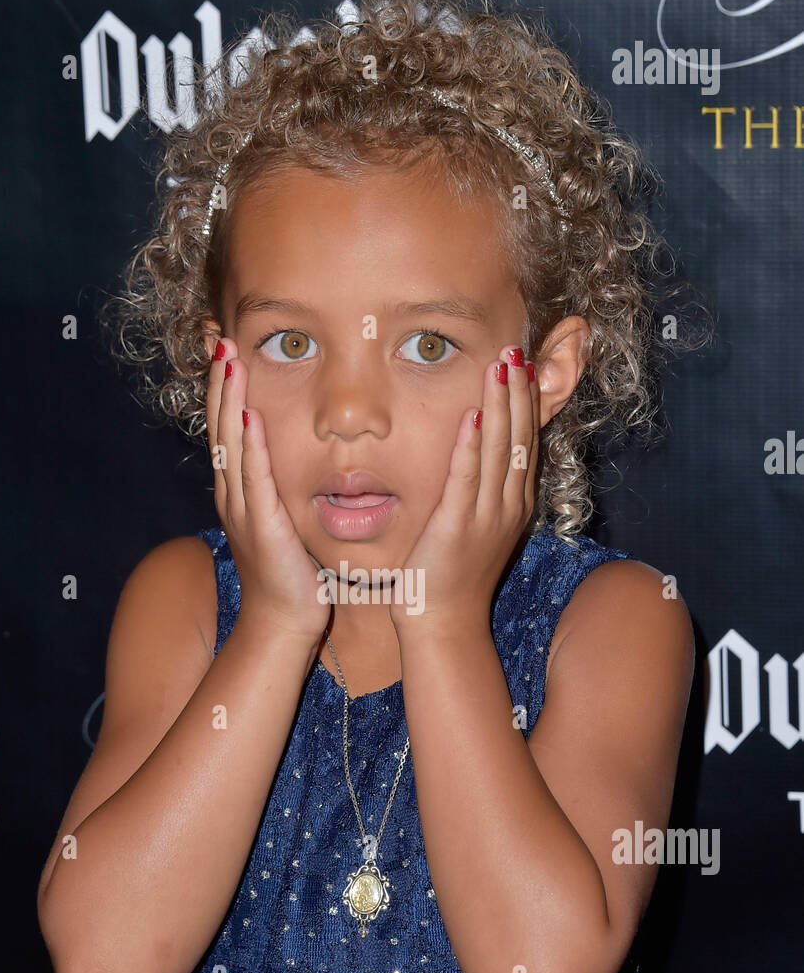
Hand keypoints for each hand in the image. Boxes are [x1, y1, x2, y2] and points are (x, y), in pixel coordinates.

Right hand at [206, 338, 330, 643]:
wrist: (281, 621)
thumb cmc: (288, 575)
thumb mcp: (280, 521)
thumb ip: (278, 490)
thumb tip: (289, 466)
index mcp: (238, 491)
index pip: (227, 427)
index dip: (225, 387)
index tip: (226, 349)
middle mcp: (232, 494)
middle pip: (220, 425)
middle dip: (221, 380)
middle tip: (220, 338)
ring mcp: (243, 508)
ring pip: (230, 443)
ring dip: (230, 399)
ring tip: (231, 360)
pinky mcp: (261, 524)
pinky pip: (253, 476)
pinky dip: (250, 445)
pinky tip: (249, 415)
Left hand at [390, 347, 539, 632]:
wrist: (444, 623)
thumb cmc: (453, 575)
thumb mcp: (478, 526)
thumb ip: (483, 489)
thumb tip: (481, 452)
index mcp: (515, 503)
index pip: (527, 441)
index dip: (526, 400)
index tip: (523, 364)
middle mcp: (508, 506)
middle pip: (520, 437)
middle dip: (518, 391)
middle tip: (516, 349)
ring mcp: (486, 517)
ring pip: (501, 451)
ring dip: (500, 405)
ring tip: (500, 365)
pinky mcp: (458, 527)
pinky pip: (467, 480)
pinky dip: (471, 447)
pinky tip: (473, 417)